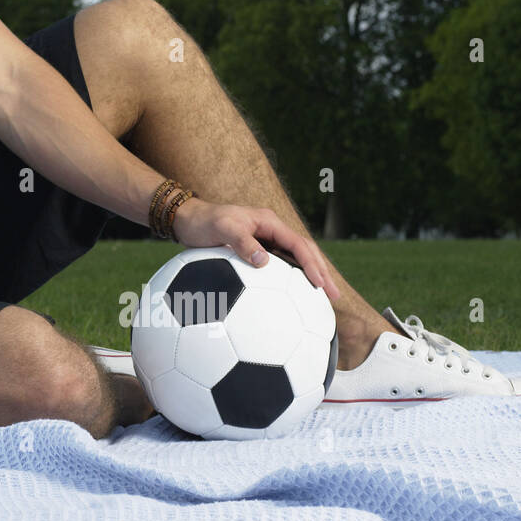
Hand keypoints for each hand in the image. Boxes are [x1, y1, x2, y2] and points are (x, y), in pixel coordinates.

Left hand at [170, 198, 340, 299]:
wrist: (186, 219)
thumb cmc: (203, 222)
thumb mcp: (222, 228)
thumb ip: (242, 242)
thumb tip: (264, 262)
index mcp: (269, 222)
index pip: (298, 244)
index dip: (312, 264)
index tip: (321, 284)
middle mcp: (271, 231)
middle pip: (304, 253)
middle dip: (321, 273)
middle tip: (334, 296)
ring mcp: (265, 242)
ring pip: (294, 261)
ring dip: (309, 279)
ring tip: (322, 301)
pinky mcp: (256, 252)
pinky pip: (278, 268)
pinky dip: (289, 283)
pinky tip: (293, 301)